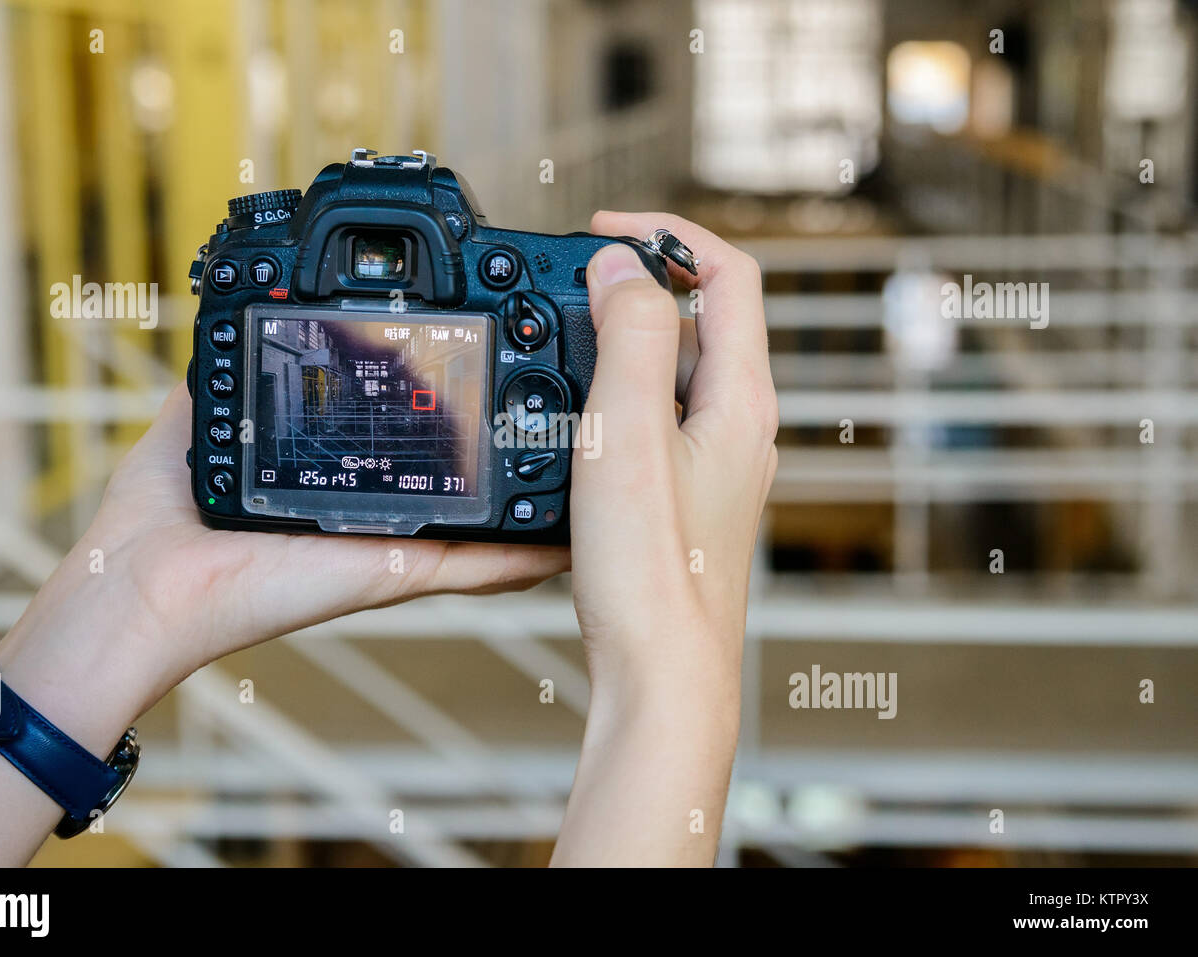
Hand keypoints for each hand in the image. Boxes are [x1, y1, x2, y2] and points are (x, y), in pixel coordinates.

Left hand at [0, 383, 567, 864]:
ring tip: (585, 474)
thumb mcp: (198, 423)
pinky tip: (570, 536)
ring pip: (483, 531)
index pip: (407, 459)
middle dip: (507, 462)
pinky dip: (526, 555)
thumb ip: (228, 378)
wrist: (144, 589)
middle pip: (458, 494)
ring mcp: (389, 549)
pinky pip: (475, 565)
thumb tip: (234, 326)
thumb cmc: (158, 523)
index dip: (450, 427)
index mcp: (335, 490)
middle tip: (560, 427)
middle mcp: (371, 520)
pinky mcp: (393, 569)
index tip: (488, 387)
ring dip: (533, 506)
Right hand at [553, 212, 777, 865]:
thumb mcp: (629, 428)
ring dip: (621, 344)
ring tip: (561, 349)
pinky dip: (616, 397)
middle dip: (635, 287)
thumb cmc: (651, 569)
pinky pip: (655, 420)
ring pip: (673, 372)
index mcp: (742, 398)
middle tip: (568, 288)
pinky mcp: (686, 498)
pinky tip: (573, 424)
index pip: (730, 275)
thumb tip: (620, 266)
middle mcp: (740, 426)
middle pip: (701, 319)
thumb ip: (630, 333)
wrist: (660, 672)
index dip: (670, 233)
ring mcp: (715, 465)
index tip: (603, 231)